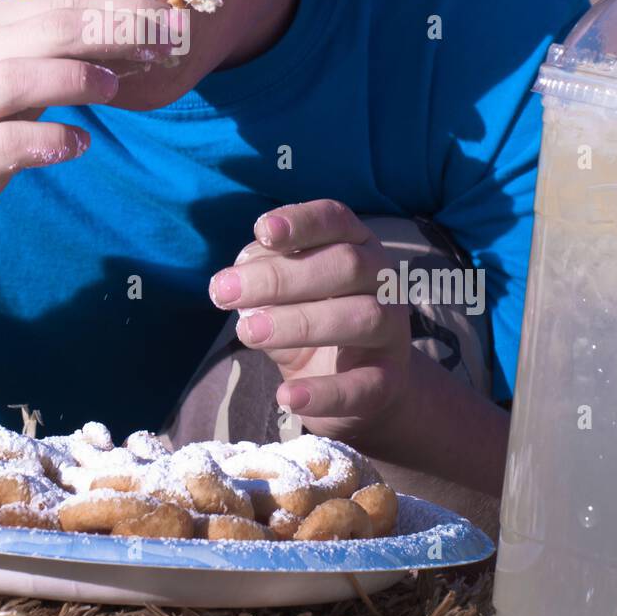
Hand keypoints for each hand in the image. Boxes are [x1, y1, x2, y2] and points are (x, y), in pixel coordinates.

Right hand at [0, 0, 181, 229]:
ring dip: (77, 79)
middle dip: (117, 33)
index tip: (170, 18)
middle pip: (50, 30)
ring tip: (116, 87)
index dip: (121, 9)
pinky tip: (79, 144)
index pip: (59, 4)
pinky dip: (50, 141)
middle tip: (166, 43)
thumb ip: (51, 49)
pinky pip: (8, 144)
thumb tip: (133, 42)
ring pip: (21, 78)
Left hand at [208, 200, 411, 443]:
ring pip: (361, 317)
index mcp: (356, 245)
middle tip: (225, 293)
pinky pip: (363, 385)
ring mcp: (391, 331)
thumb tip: (239, 276)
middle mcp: (382, 281)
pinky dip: (324, 392)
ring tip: (247, 333)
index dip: (301, 222)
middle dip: (280, 277)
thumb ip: (266, 275)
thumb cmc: (314, 320)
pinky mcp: (388, 381)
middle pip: (346, 265)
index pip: (336, 219)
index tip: (261, 231)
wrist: (362, 387)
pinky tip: (286, 396)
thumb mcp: (287, 293)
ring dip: (298, 323)